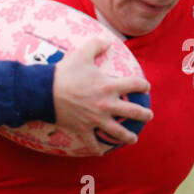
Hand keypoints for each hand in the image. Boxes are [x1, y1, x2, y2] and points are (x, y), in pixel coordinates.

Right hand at [51, 36, 152, 152]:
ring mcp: (95, 119)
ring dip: (128, 137)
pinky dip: (97, 149)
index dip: (143, 85)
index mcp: (109, 86)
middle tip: (148, 116)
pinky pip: (92, 143)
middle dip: (144, 115)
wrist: (44, 92)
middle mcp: (106, 105)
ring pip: (117, 132)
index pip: (135, 85)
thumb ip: (96, 44)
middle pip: (133, 112)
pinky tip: (102, 152)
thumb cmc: (64, 72)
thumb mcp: (81, 53)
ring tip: (133, 139)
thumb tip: (107, 42)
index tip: (145, 87)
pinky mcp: (82, 129)